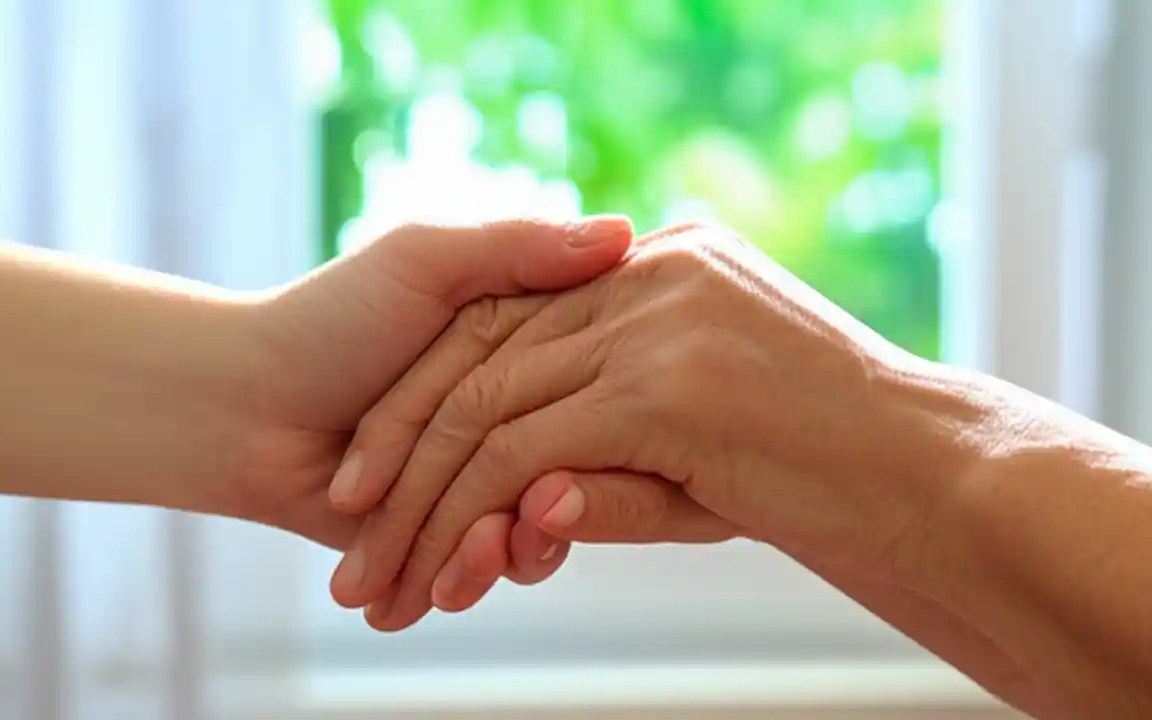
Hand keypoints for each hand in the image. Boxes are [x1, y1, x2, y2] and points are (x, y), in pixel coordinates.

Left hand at [221, 217, 629, 574]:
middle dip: (557, 505)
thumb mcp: (425, 260)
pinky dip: (472, 577)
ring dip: (507, 553)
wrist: (240, 408)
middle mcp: (516, 407)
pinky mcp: (449, 531)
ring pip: (535, 525)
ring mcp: (482, 473)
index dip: (609, 417)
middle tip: (533, 521)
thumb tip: (625, 234)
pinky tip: (443, 587)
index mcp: (525, 340)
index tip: (611, 439)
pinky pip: (487, 565)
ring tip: (469, 567)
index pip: (602, 381)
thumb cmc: (327, 320)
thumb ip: (519, 248)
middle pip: (577, 464)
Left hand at [330, 223, 979, 629]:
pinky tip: (458, 574)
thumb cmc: (829, 470)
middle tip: (359, 548)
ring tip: (389, 587)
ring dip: (428, 506)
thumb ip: (618, 456)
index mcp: (655, 265)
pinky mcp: (664, 383)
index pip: (501, 322)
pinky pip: (532, 447)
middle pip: (476, 362)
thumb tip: (539, 504)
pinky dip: (478, 515)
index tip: (376, 483)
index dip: (426, 405)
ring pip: (489, 410)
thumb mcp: (703, 453)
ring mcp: (656, 321)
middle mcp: (647, 274)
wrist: (942, 484)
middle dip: (402, 465)